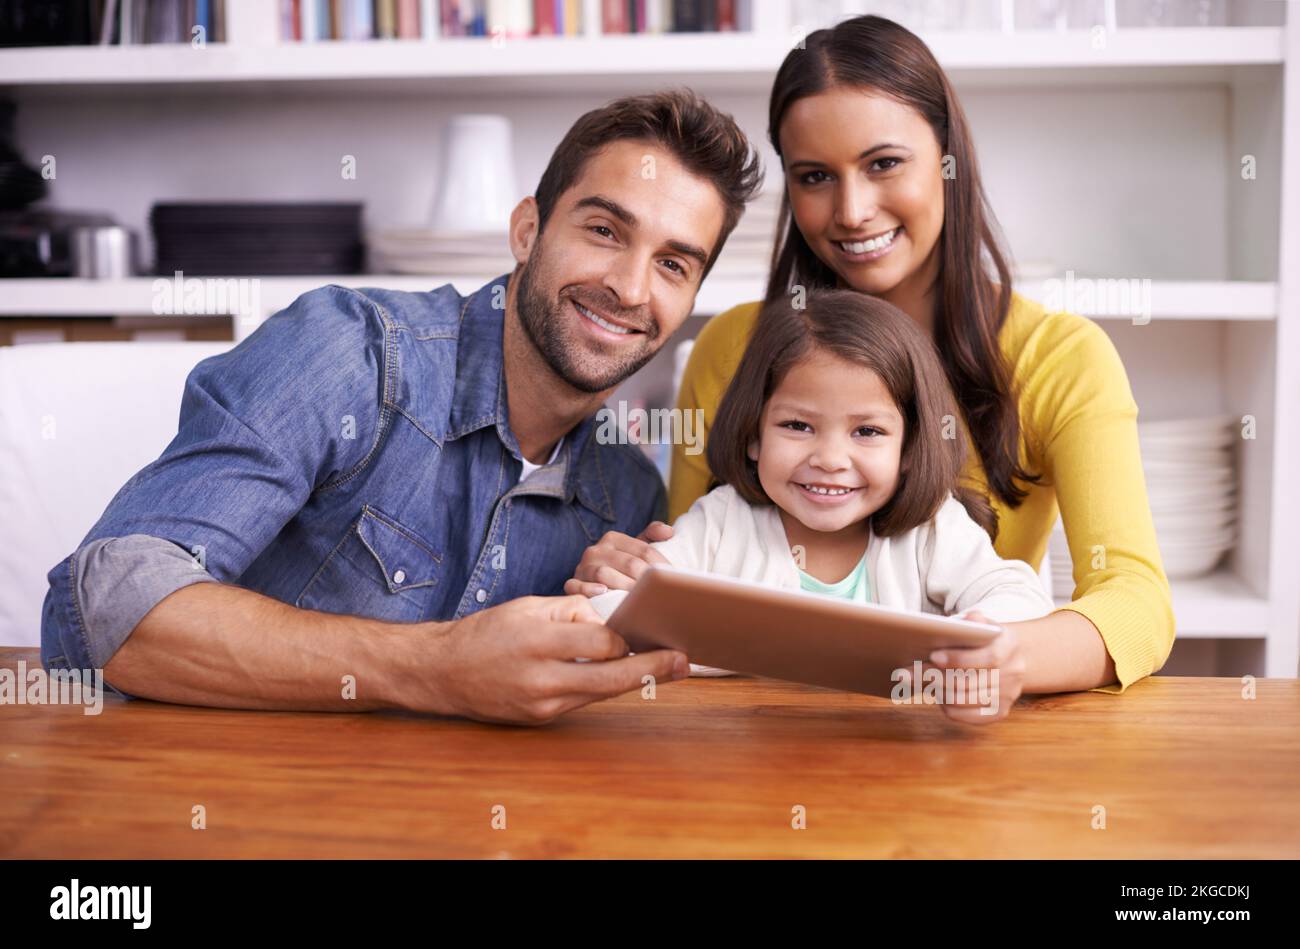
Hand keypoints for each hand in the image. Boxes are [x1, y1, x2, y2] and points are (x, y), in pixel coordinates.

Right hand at [416, 594, 688, 724]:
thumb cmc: (487, 632)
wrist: (444, 672)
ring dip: (631, 680)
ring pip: (602, 693)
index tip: (648, 629)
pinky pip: (583, 700)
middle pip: (611, 678)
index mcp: (538, 641)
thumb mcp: (528, 607)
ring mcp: (543, 705)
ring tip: (662, 667)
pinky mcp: (542, 719)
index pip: (601, 643)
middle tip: (683, 661)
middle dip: (652, 669)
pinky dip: (601, 686)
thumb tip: (611, 622)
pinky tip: (617, 675)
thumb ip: (572, 613)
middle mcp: (542, 679)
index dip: (626, 637)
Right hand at [563, 521, 673, 596]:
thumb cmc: (619, 569)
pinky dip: (589, 589)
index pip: (644, 550)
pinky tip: (604, 592)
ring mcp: (582, 568)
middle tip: (660, 592)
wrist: (590, 585)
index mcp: (613, 539)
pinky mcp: (572, 584)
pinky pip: (577, 586)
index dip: (661, 566)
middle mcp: (596, 551)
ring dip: (624, 586)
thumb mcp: (634, 549)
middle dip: (647, 579)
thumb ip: (651, 536)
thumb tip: (669, 531)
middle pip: (629, 563)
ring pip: (604, 574)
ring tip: (639, 598)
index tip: (673, 579)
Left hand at [917, 609, 1025, 723]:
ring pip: (965, 700)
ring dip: (937, 691)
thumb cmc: (985, 638)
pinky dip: (949, 708)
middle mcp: (1013, 673)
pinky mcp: (1001, 711)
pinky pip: (970, 717)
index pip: (988, 657)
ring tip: (919, 681)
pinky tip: (937, 695)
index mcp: (1010, 646)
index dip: (959, 658)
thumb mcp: (982, 624)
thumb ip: (974, 621)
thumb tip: (969, 619)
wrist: (1010, 656)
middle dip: (936, 677)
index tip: (933, 656)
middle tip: (909, 672)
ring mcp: (1009, 695)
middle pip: (969, 682)